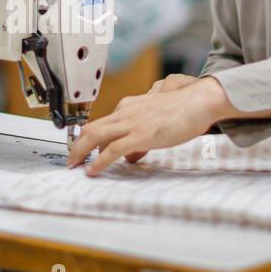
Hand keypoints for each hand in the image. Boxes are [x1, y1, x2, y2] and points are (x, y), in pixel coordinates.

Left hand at [67, 77, 229, 175]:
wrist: (200, 101)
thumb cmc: (184, 110)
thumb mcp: (157, 123)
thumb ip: (141, 137)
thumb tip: (131, 155)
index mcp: (129, 106)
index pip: (102, 123)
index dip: (90, 139)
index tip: (85, 151)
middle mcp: (126, 111)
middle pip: (91, 128)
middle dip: (76, 145)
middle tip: (71, 159)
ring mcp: (132, 123)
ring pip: (95, 136)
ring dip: (80, 152)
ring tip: (74, 165)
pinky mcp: (141, 135)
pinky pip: (112, 150)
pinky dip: (98, 161)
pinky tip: (92, 170)